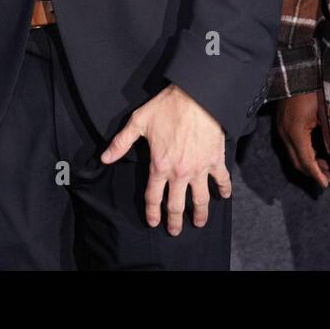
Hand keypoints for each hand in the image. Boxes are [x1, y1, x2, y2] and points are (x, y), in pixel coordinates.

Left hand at [100, 83, 229, 234]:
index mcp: (160, 166)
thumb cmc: (167, 107)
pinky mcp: (214, 160)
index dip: (152, 212)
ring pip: (200, 199)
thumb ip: (121, 143)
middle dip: (174, 222)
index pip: (153, 197)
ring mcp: (199, 169)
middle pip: (176, 205)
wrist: (197, 97)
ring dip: (199, 214)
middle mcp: (179, 173)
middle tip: (174, 231)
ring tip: (198, 223)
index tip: (153, 222)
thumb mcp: (138, 122)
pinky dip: (224, 189)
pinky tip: (225, 196)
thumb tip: (105, 158)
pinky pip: (222, 180)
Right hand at [274, 89, 329, 188]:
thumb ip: (329, 134)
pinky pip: (290, 145)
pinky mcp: (281, 123)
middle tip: (328, 178)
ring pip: (293, 154)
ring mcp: (281, 128)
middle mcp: (285, 133)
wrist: (296, 70)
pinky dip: (302, 152)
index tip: (325, 184)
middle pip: (297, 161)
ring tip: (325, 168)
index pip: (306, 161)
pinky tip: (315, 152)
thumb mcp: (325, 111)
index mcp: (296, 132)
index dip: (316, 174)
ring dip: (308, 163)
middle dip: (312, 172)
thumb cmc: (312, 88)